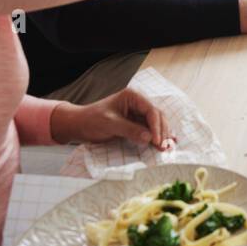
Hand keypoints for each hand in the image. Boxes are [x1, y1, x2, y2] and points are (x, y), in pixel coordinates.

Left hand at [49, 87, 173, 149]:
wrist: (79, 125)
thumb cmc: (91, 120)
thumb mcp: (109, 124)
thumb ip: (129, 129)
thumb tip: (149, 138)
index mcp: (133, 96)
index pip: (151, 111)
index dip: (157, 126)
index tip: (157, 142)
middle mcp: (138, 103)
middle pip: (157, 117)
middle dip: (163, 132)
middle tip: (165, 148)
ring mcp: (138, 113)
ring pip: (156, 124)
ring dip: (162, 136)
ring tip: (167, 149)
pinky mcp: (136, 124)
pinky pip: (150, 130)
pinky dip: (157, 137)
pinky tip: (165, 144)